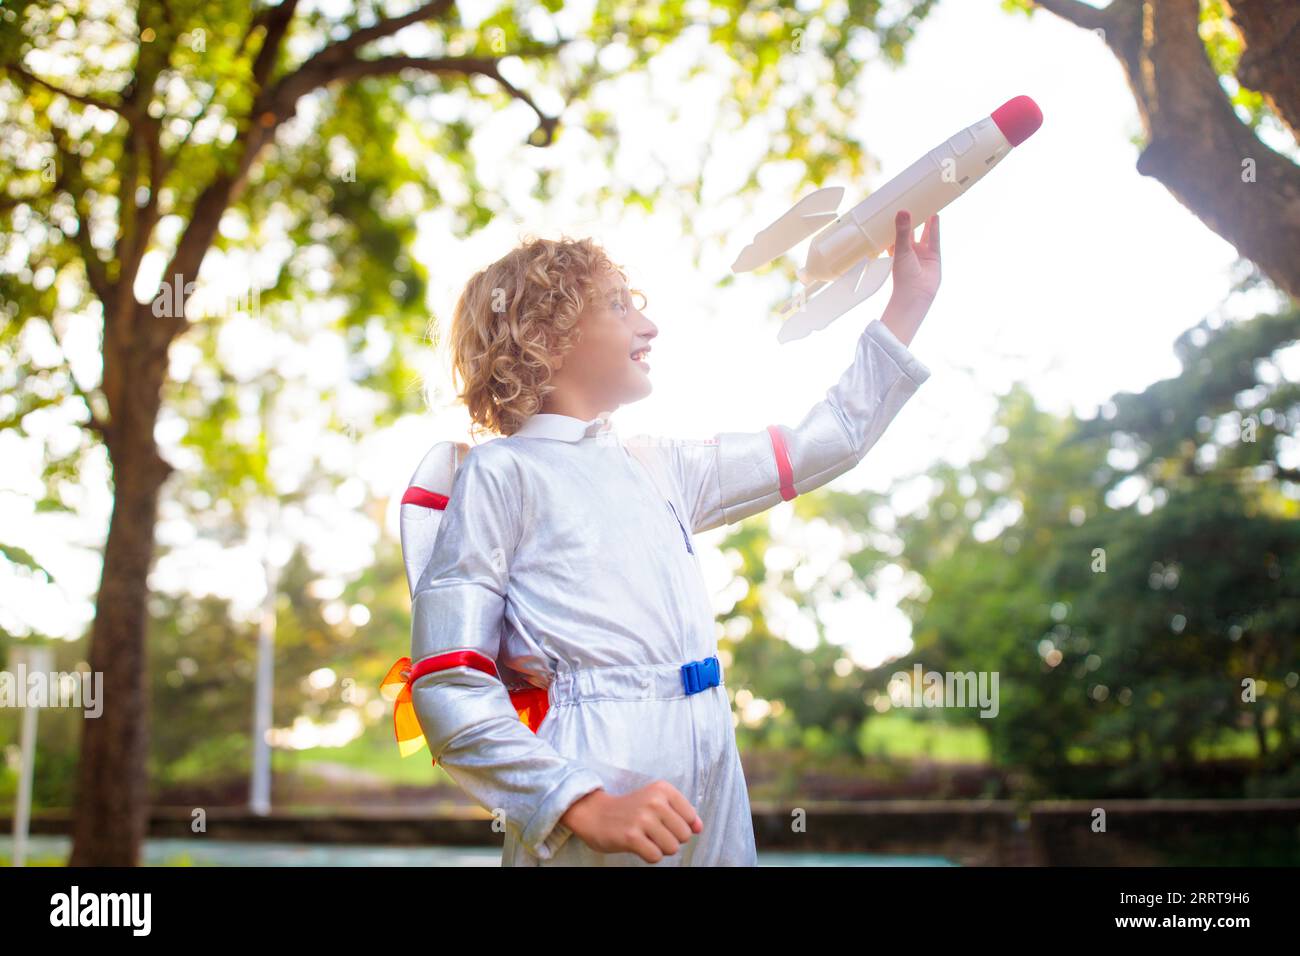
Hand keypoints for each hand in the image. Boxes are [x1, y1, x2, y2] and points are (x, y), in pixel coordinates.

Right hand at [561, 780, 702, 862]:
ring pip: (672, 848)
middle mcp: (654, 801)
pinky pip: (655, 857)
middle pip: (684, 835)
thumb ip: (682, 813)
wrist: (594, 813)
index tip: (664, 822)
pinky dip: (649, 856)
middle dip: (671, 839)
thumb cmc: (630, 810)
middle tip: (653, 832)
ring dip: (660, 849)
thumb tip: (699, 828)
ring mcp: (642, 819)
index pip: (691, 817)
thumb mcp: (656, 801)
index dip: (680, 826)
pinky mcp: (631, 837)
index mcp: (663, 789)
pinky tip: (639, 845)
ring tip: (646, 839)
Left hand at [887, 209, 940, 304]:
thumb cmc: (903, 275)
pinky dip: (935, 227)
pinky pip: (935, 238)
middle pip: (912, 230)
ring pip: (925, 233)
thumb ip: (902, 231)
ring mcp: (922, 253)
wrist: (916, 293)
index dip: (898, 220)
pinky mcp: (934, 256)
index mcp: (896, 250)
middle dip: (914, 218)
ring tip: (927, 205)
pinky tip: (935, 216)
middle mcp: (909, 250)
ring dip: (925, 220)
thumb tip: (902, 211)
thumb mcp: (901, 249)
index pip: (896, 231)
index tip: (898, 204)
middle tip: (914, 200)